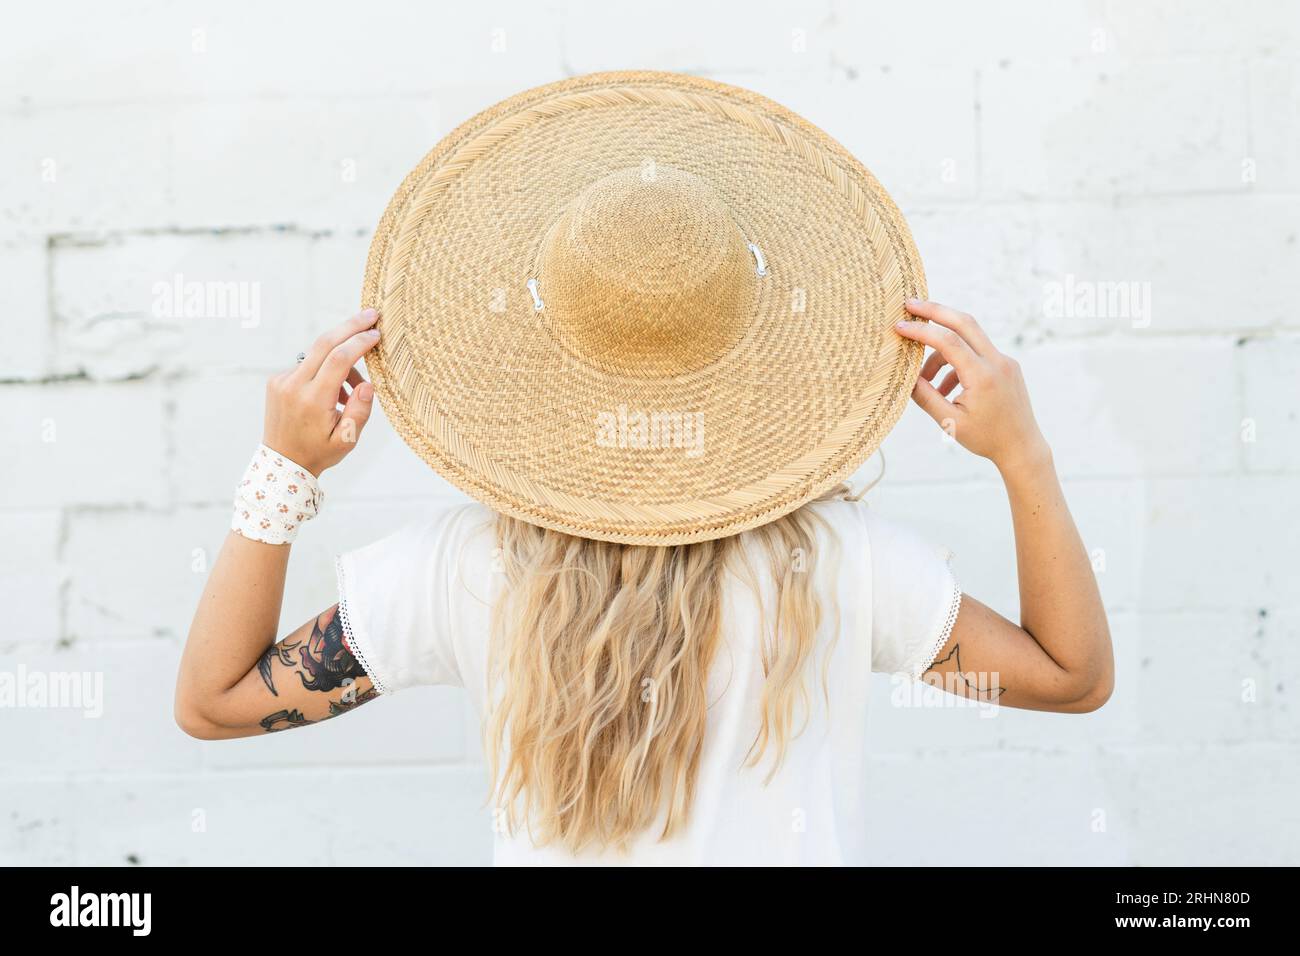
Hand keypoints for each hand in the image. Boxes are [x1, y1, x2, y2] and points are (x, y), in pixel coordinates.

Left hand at [262, 309, 380, 475]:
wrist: (282, 462)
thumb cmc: (319, 452)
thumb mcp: (346, 440)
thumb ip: (360, 412)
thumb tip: (368, 385)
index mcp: (313, 401)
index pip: (338, 360)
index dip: (359, 343)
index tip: (376, 334)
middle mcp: (294, 386)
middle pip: (324, 343)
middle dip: (350, 327)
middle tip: (371, 314)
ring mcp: (282, 381)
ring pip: (317, 354)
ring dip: (340, 359)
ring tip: (353, 390)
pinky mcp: (277, 380)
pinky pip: (307, 365)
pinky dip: (324, 370)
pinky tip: (333, 393)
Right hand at [894, 299, 1048, 470]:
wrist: (1022, 447)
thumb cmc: (986, 439)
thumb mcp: (950, 422)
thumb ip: (925, 397)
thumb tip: (905, 378)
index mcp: (983, 376)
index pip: (948, 341)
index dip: (921, 331)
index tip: (899, 326)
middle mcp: (997, 362)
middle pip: (964, 322)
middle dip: (935, 310)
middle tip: (910, 304)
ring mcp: (1005, 361)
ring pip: (968, 339)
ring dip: (941, 350)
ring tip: (925, 379)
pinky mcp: (1006, 366)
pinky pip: (976, 353)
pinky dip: (956, 361)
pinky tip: (946, 388)